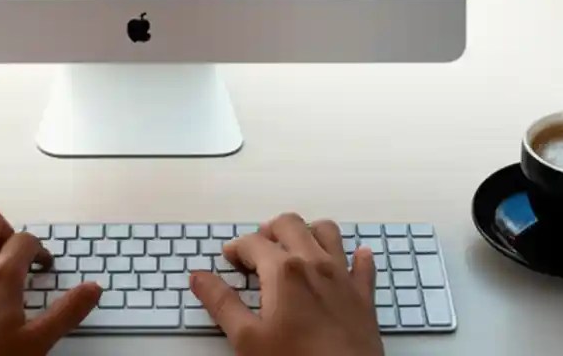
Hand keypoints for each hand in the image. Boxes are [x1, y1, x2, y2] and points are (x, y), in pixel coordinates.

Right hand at [190, 213, 383, 355]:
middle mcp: (314, 263)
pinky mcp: (363, 295)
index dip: (236, 248)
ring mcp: (342, 276)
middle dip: (269, 231)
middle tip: (257, 250)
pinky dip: (355, 255)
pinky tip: (352, 257)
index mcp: (282, 270)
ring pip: (327, 231)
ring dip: (308, 232)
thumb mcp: (247, 338)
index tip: (229, 259)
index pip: (252, 242)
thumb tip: (199, 277)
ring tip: (294, 248)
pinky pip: (363, 263)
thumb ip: (221, 303)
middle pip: (289, 224)